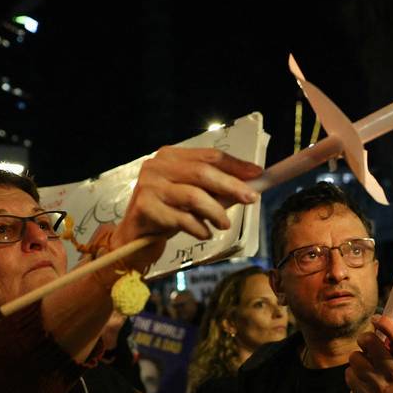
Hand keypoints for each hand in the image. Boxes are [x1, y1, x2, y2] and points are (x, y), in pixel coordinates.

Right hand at [112, 146, 261, 267]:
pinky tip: (204, 233)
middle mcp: (157, 166)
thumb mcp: (193, 196)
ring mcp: (149, 186)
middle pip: (203, 172)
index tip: (257, 174)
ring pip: (193, 196)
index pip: (209, 156)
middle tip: (251, 199)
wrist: (135, 237)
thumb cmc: (168, 213)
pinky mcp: (144, 207)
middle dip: (231, 185)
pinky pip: (181, 218)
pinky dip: (199, 228)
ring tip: (224, 224)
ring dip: (216, 212)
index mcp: (171, 156)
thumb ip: (216, 188)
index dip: (235, 165)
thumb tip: (250, 185)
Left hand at [345, 315, 392, 392]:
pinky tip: (363, 381)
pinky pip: (348, 373)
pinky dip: (352, 375)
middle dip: (364, 339)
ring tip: (367, 368)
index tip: (376, 318)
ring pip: (354, 356)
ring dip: (357, 359)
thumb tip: (378, 323)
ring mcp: (377, 385)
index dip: (387, 324)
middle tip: (367, 344)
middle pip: (368, 340)